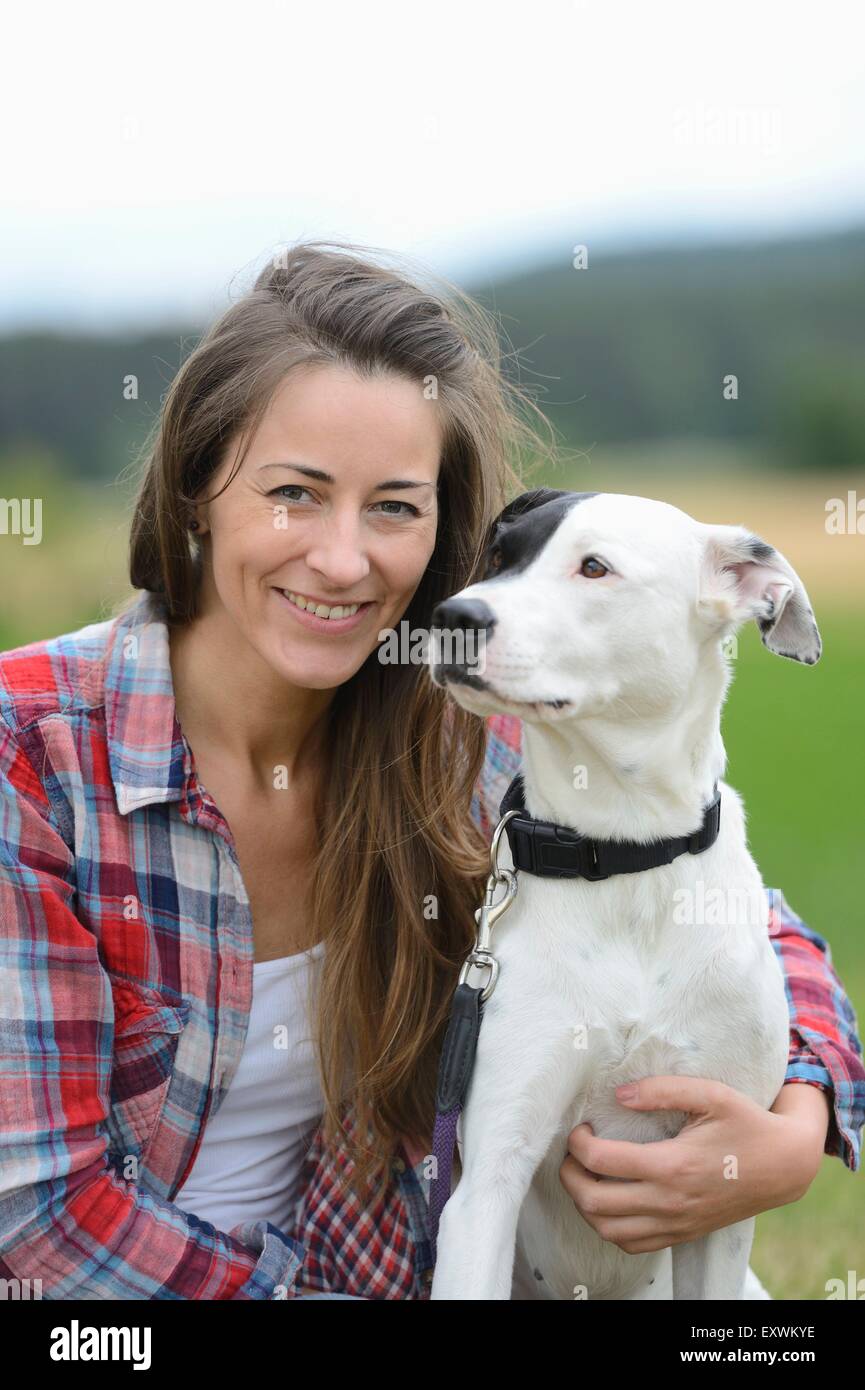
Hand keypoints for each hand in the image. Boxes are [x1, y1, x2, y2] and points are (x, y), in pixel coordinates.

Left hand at [559, 1077, 829, 1253]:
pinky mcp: (681, 1234)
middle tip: (572, 1153)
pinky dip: (610, 1227)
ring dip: (585, 1205)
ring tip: (586, 1175)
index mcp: (673, 1165)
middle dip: (570, 1176)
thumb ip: (661, 1090)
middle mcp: (670, 1202)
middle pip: (595, 1203)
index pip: (602, 1161)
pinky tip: (611, 1200)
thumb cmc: (746, 1123)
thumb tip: (618, 1094)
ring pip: (608, 1231)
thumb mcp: (710, 1093)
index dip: (578, 1143)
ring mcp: (675, 1224)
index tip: (580, 1128)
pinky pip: (632, 1245)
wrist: (783, 1166)